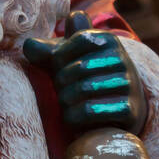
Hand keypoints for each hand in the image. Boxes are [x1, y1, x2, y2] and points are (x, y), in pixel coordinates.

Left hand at [23, 10, 147, 133]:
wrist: (118, 109)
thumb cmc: (87, 78)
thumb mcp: (68, 61)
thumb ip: (49, 51)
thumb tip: (29, 45)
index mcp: (108, 40)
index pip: (74, 42)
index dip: (59, 58)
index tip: (59, 68)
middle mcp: (123, 59)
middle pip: (77, 68)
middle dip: (61, 83)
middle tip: (61, 91)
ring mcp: (128, 84)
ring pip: (83, 89)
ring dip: (66, 101)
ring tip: (66, 104)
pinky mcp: (129, 109)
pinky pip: (90, 111)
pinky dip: (74, 117)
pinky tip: (74, 118)